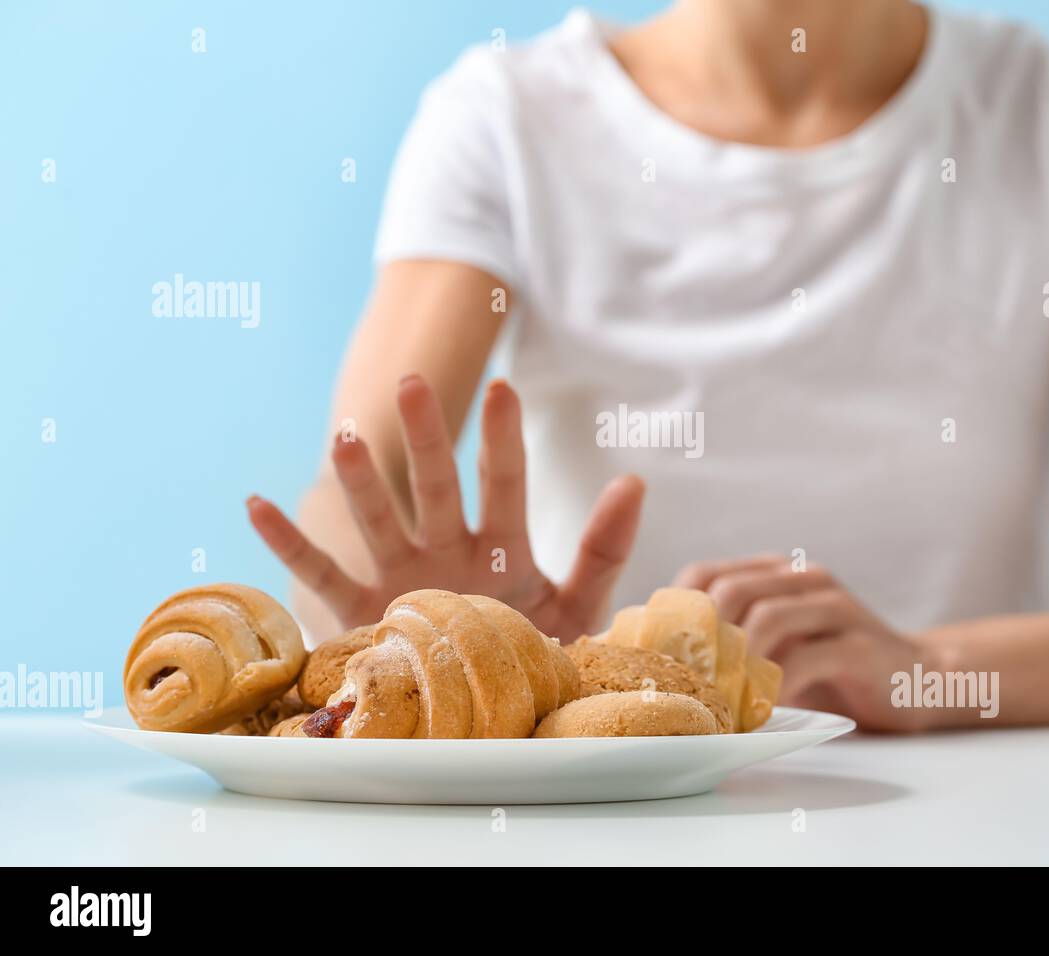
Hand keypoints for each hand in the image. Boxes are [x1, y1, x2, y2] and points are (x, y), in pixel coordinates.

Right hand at [248, 376, 644, 640]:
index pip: (504, 484)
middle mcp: (447, 550)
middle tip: (414, 383)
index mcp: (501, 547)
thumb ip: (604, 549)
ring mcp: (402, 576)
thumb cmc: (532, 650)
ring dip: (363, 481)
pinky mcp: (362, 612)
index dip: (503, 440)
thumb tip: (633, 480)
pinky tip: (256, 503)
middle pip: (436, 487)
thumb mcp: (578, 605)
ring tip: (349, 437)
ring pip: (380, 519)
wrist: (486, 712)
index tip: (503, 388)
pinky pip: (320, 573)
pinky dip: (288, 542)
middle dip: (428, 438)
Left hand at [674, 555, 925, 730]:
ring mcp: (834, 608)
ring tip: (716, 700)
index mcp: (775, 573)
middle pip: (731, 590)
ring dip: (734, 663)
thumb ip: (734, 644)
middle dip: (698, 637)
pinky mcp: (859, 645)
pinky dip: (774, 687)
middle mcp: (803, 579)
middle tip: (679, 681)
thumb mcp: (778, 647)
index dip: (674, 611)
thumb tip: (661, 667)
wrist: (919, 678)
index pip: (705, 573)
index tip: (654, 655)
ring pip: (766, 618)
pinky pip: (805, 658)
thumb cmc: (833, 668)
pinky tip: (760, 712)